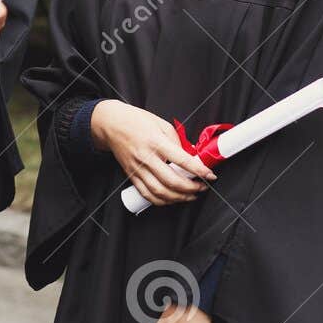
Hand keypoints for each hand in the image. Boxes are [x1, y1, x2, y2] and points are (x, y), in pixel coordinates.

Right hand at [91, 100, 214, 206]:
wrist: (111, 124)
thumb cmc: (136, 121)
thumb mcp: (161, 124)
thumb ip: (176, 141)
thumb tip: (189, 157)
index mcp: (156, 142)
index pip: (181, 160)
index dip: (198, 170)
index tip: (210, 175)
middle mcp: (146, 157)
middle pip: (172, 181)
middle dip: (191, 188)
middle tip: (202, 187)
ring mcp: (138, 169)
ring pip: (160, 192)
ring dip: (179, 198)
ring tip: (191, 195)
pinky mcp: (131, 176)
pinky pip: (147, 195)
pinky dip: (162, 201)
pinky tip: (172, 198)